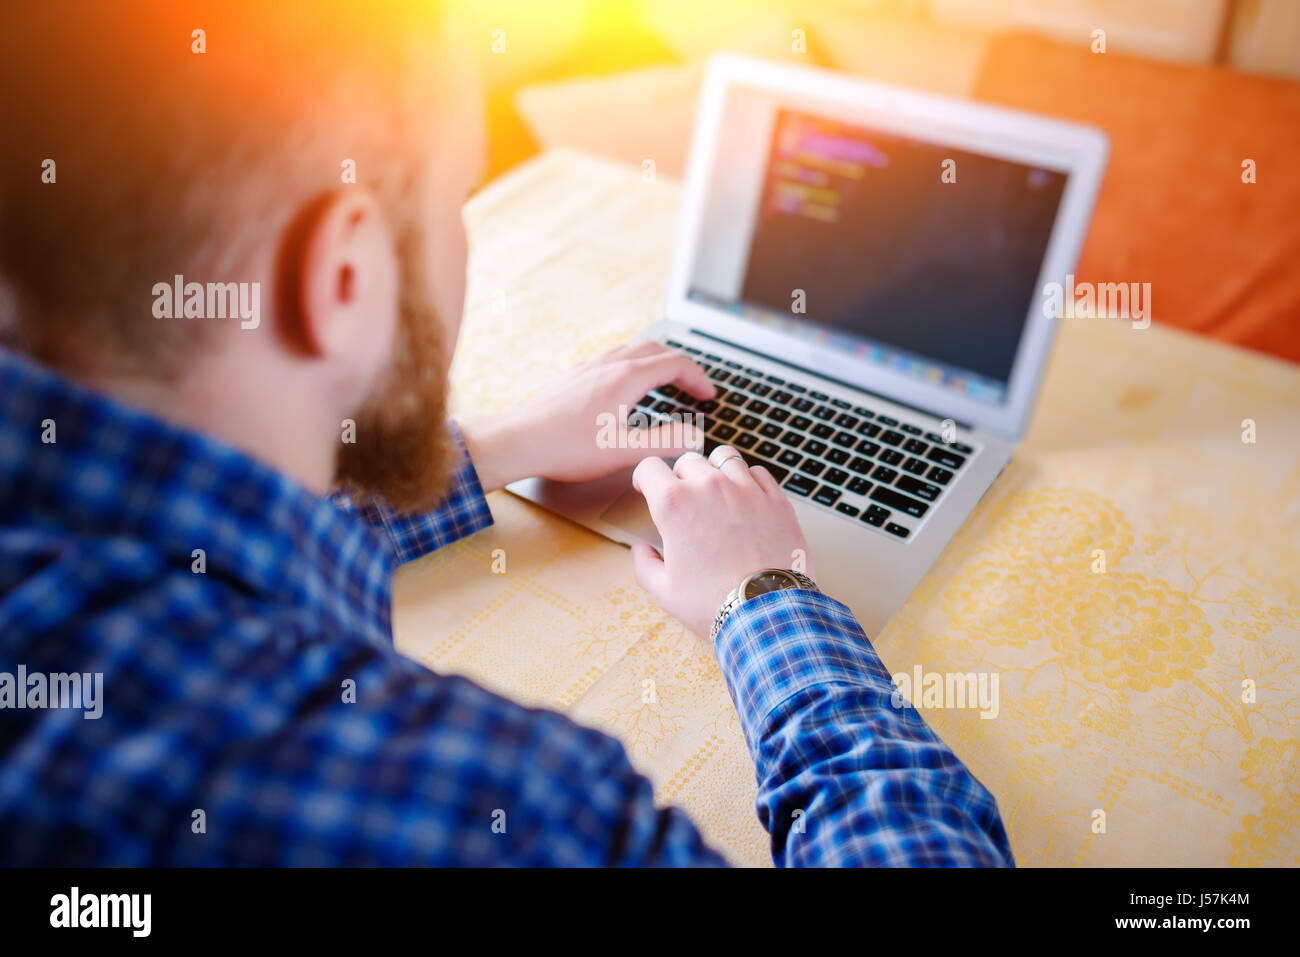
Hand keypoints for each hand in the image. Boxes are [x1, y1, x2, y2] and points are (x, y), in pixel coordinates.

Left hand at [459, 341, 714, 491]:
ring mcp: (588, 368)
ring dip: (656, 363)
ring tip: (666, 385)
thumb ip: (665, 442)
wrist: (519, 441)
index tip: (709, 396)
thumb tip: (695, 435)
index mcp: (626, 378)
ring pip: (632, 351)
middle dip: (681, 366)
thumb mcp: (624, 451)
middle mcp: (608, 365)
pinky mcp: (573, 377)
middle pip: (656, 350)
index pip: (674, 363)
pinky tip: (625, 389)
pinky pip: (611, 360)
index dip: (698, 378)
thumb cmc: (567, 447)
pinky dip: (632, 367)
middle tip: (693, 389)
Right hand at [630, 444, 813, 637]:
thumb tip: (642, 551)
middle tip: (685, 500)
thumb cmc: (713, 604)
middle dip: (680, 477)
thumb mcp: (664, 591)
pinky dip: (748, 480)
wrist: (766, 613)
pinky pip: (758, 472)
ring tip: (717, 493)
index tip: (647, 489)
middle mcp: (709, 487)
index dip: (645, 479)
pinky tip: (746, 499)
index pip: (649, 467)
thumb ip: (645, 565)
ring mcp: (746, 489)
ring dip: (715, 472)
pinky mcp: (775, 499)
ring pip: (724, 458)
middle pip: (688, 461)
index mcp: (674, 504)